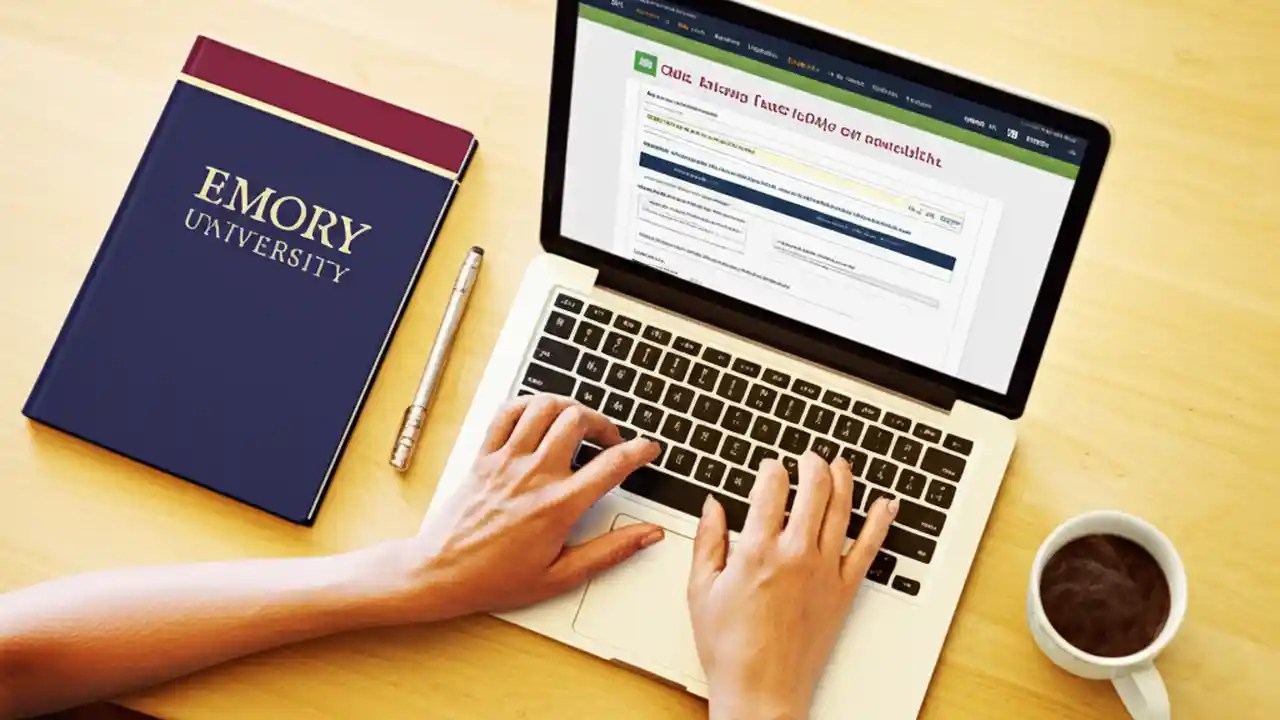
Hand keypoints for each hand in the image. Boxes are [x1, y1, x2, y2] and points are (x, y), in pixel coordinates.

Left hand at [389, 394, 663, 622]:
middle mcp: (533, 476)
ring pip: (544, 407)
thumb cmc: (497, 579)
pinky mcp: (484, 456)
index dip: (638, 451)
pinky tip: (539, 418)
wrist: (441, 573)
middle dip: (603, 423)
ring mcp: (506, 461)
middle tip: (609, 440)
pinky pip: (507, 412)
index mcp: (558, 507)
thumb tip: (648, 535)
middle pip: (578, 420)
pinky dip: (528, 405)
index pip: (611, 465)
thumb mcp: (562, 575)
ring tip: (577, 425)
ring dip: (569, 408)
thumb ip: (610, 551)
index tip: (648, 448)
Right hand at [688, 453, 897, 719]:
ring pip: (842, 510)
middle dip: (811, 464)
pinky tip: (885, 506)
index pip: (772, 488)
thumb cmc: (729, 648)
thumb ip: (708, 541)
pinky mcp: (843, 591)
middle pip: (814, 489)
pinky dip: (880, 523)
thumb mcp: (701, 589)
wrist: (761, 690)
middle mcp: (796, 555)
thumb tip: (713, 506)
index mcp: (757, 551)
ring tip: (840, 465)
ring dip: (843, 480)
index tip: (770, 465)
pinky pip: (869, 548)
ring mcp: (824, 571)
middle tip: (808, 457)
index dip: (772, 467)